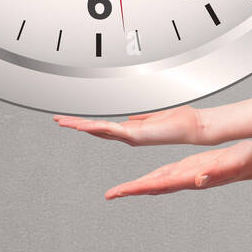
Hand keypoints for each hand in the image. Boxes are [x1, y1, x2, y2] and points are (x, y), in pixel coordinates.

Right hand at [53, 104, 210, 145]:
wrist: (193, 126)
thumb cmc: (179, 119)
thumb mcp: (154, 114)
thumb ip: (141, 116)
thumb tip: (132, 115)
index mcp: (131, 129)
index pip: (103, 126)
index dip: (86, 123)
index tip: (71, 118)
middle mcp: (128, 134)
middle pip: (96, 130)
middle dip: (75, 124)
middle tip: (58, 120)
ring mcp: (132, 136)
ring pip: (100, 131)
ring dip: (81, 126)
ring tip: (64, 122)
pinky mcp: (137, 135)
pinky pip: (113, 130)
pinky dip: (98, 128)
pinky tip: (85, 125)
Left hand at [102, 138, 251, 198]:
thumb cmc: (247, 160)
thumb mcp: (232, 161)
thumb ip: (216, 171)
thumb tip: (198, 180)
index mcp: (192, 177)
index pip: (158, 184)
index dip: (137, 188)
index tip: (118, 192)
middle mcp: (187, 179)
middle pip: (153, 187)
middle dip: (131, 190)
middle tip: (110, 195)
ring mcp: (189, 175)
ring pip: (158, 182)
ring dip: (139, 185)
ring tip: (121, 189)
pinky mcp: (192, 169)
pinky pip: (168, 175)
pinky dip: (153, 177)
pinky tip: (147, 179)